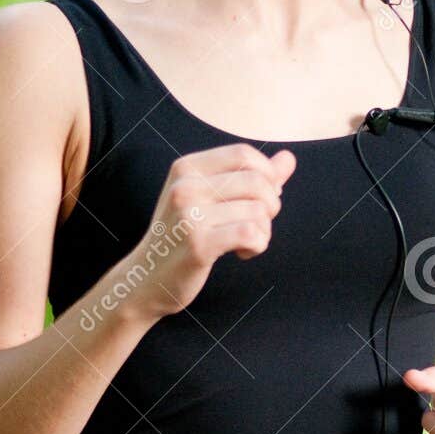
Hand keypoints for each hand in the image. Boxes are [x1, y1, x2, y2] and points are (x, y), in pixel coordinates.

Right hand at [133, 143, 296, 318]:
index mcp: (187, 167)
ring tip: (245, 242)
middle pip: (257, 181)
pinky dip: (258, 245)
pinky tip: (242, 252)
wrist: (146, 279)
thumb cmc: (182, 237)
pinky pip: (251, 233)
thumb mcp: (211, 199)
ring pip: (258, 210)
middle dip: (270, 205)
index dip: (266, 175)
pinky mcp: (198, 243)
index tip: (260, 199)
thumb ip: (252, 177)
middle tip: (257, 224)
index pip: (244, 154)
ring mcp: (189, 214)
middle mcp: (185, 185)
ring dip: (263, 231)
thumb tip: (288, 158)